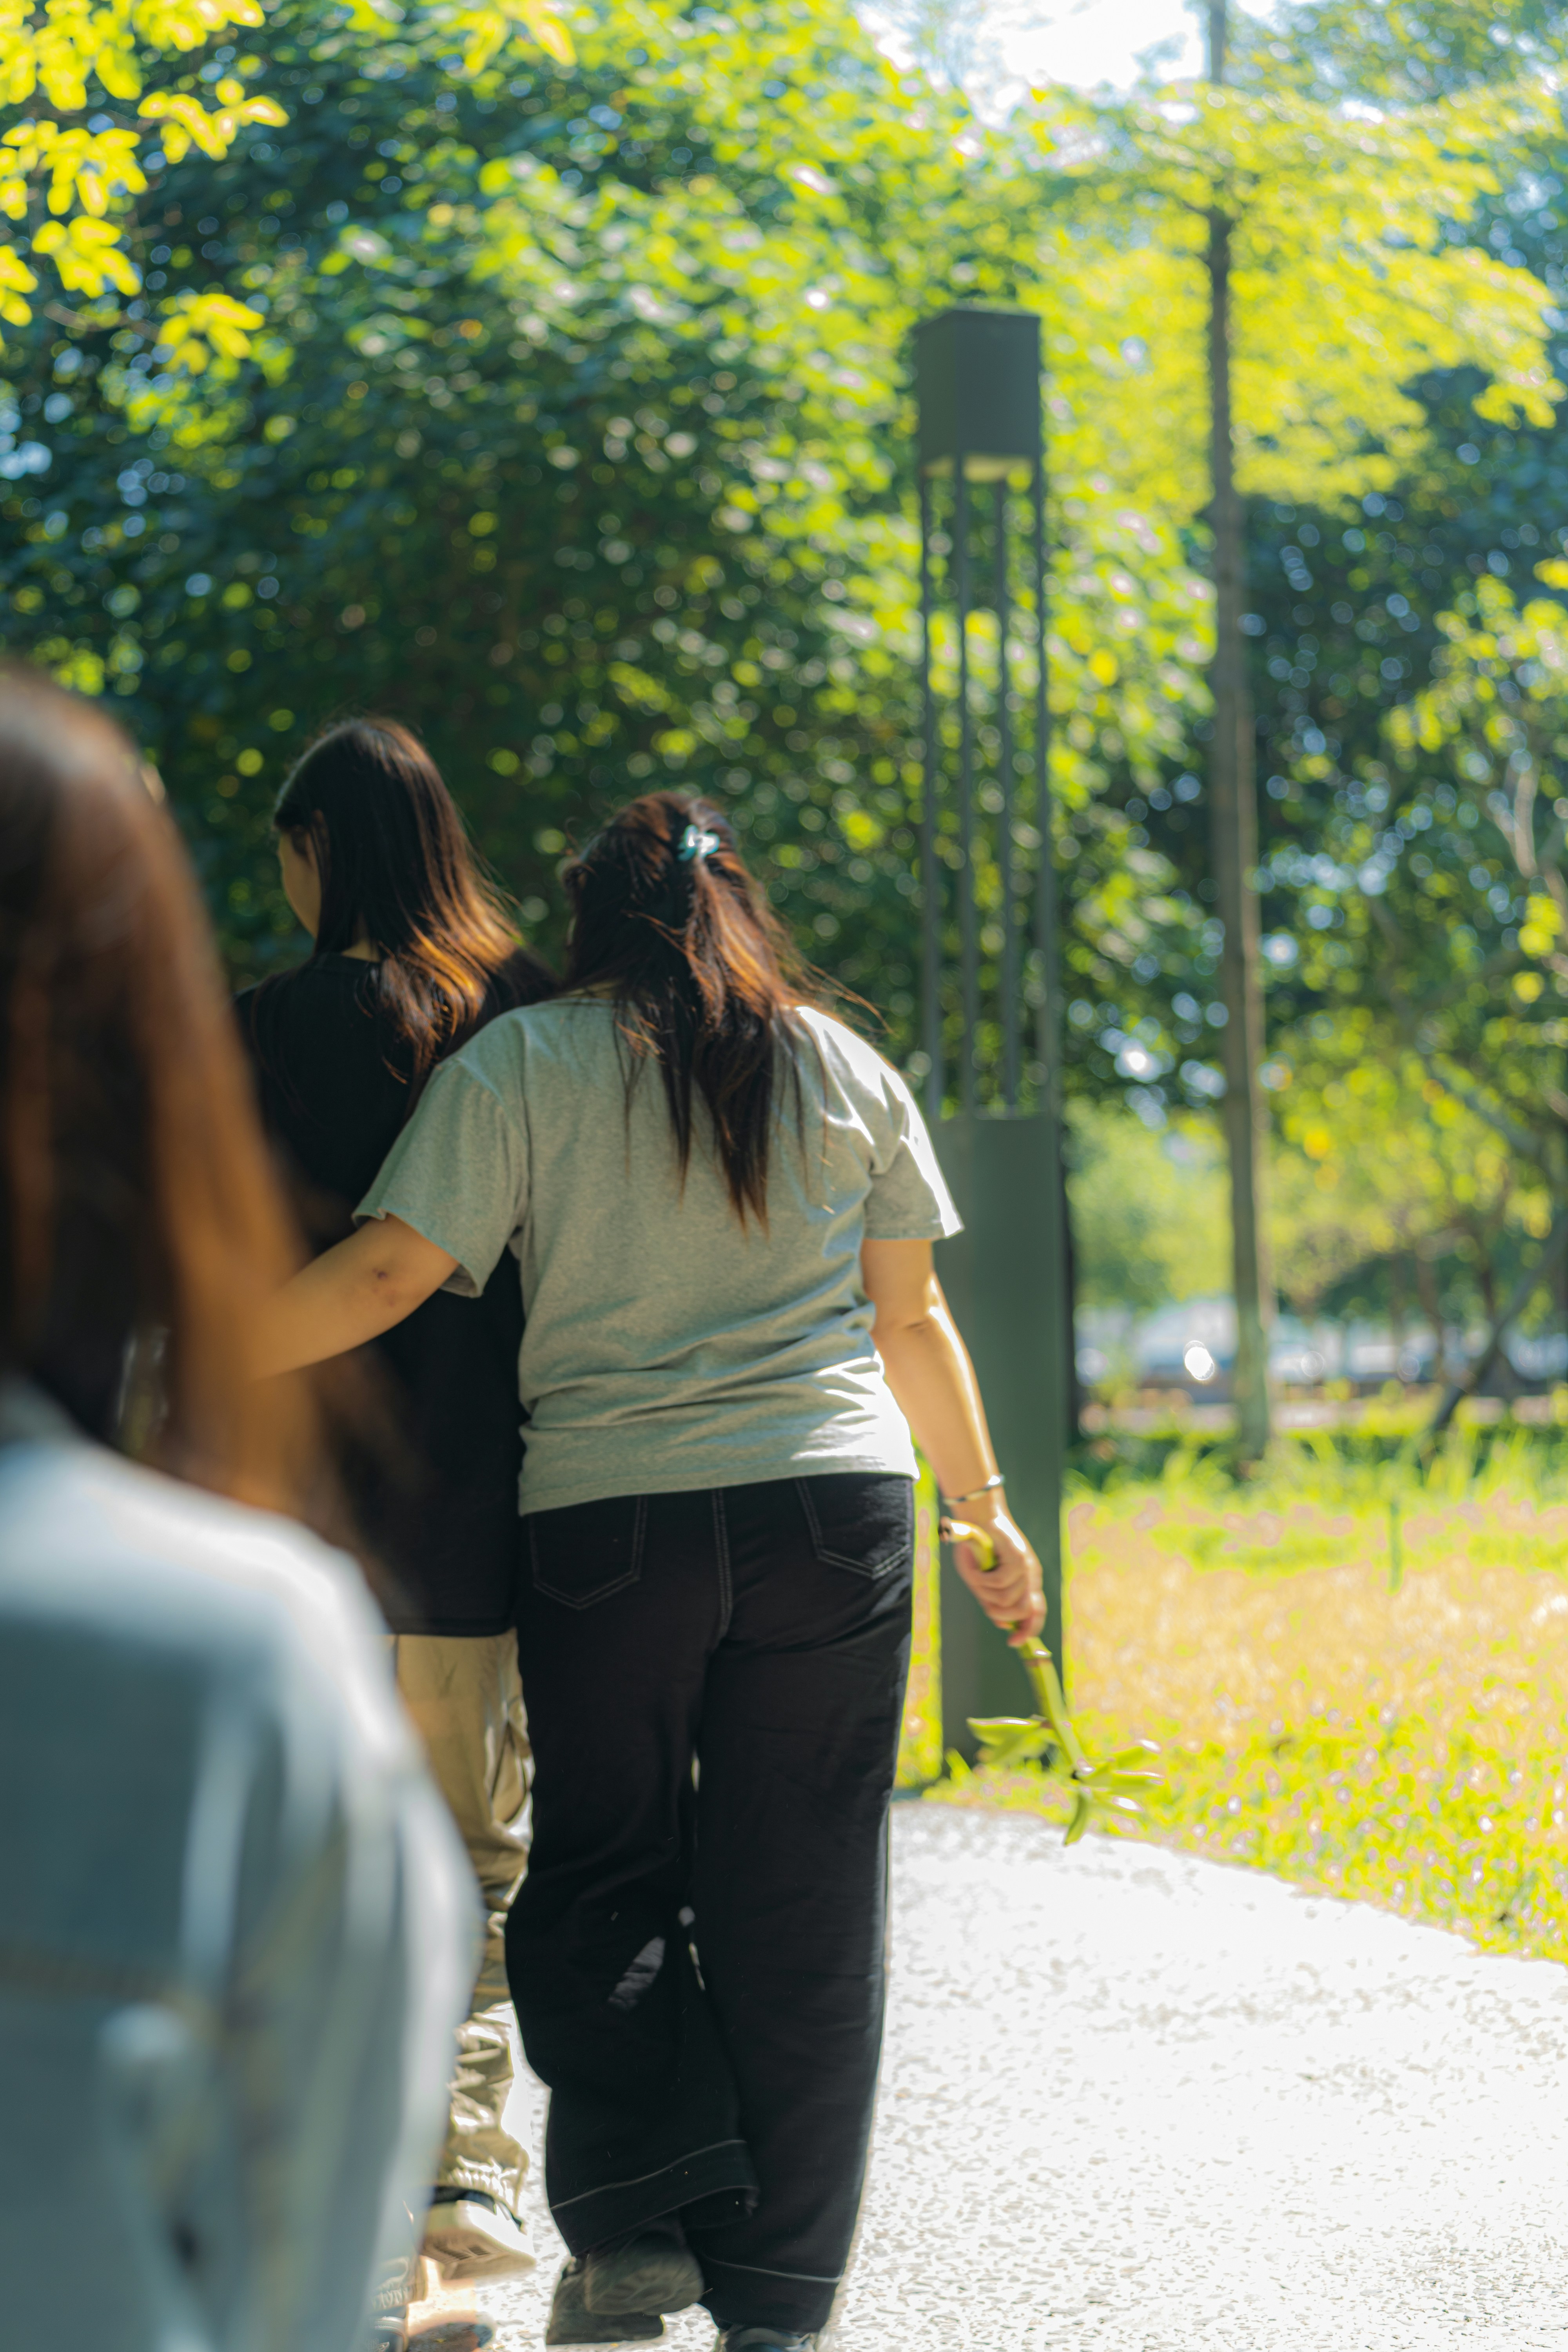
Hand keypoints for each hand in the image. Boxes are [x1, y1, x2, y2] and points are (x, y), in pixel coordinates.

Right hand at [945, 1504, 1045, 1645]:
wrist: (978, 1517)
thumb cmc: (979, 1550)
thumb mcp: (984, 1582)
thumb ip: (994, 1602)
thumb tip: (1003, 1625)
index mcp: (1027, 1582)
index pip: (1036, 1613)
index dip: (1027, 1631)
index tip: (1012, 1642)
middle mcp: (1031, 1575)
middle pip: (1023, 1611)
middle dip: (998, 1613)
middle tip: (982, 1601)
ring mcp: (1027, 1566)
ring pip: (1006, 1599)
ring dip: (984, 1593)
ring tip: (974, 1577)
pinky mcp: (1018, 1557)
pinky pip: (998, 1583)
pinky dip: (980, 1579)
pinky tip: (973, 1568)